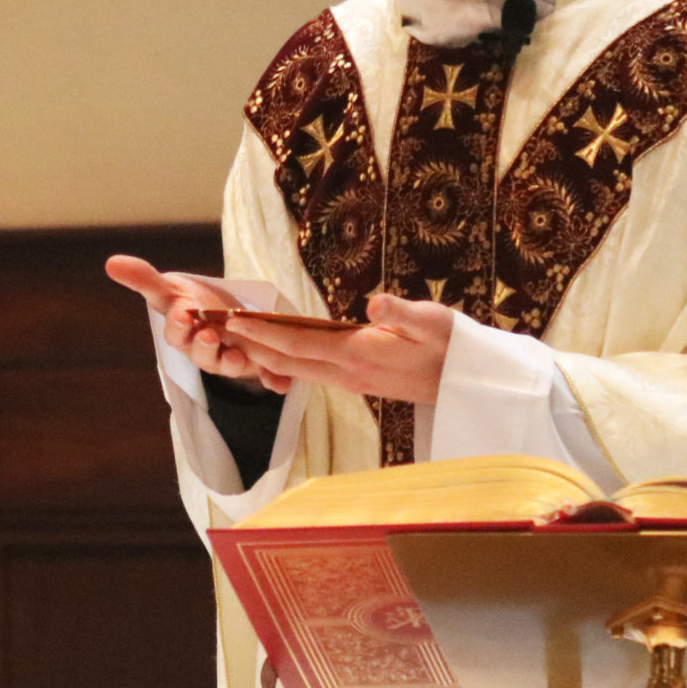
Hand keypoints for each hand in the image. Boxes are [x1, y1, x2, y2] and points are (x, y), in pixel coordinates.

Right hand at [105, 255, 269, 386]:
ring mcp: (230, 358)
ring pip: (231, 366)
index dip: (180, 327)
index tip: (184, 316)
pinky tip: (282, 383)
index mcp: (184, 333)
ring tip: (240, 358)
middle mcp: (205, 351)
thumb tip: (111, 262)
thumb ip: (144, 278)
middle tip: (210, 336)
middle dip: (207, 348)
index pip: (176, 333)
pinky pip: (265, 375)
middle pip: (204, 354)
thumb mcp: (170, 288)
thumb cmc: (192, 302)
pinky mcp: (257, 363)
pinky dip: (274, 381)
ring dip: (235, 364)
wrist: (222, 314)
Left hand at [218, 292, 456, 404]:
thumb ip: (402, 312)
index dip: (265, 333)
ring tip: (235, 337)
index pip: (300, 344)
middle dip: (251, 345)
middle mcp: (349, 373)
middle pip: (288, 361)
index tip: (234, 320)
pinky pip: (311, 372)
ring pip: (296, 369)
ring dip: (264, 354)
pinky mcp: (357, 381)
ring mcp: (352, 381)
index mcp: (359, 355)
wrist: (468, 383)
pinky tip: (274, 351)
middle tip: (218, 327)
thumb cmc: (452, 345)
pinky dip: (285, 360)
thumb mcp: (433, 320)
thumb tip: (375, 303)